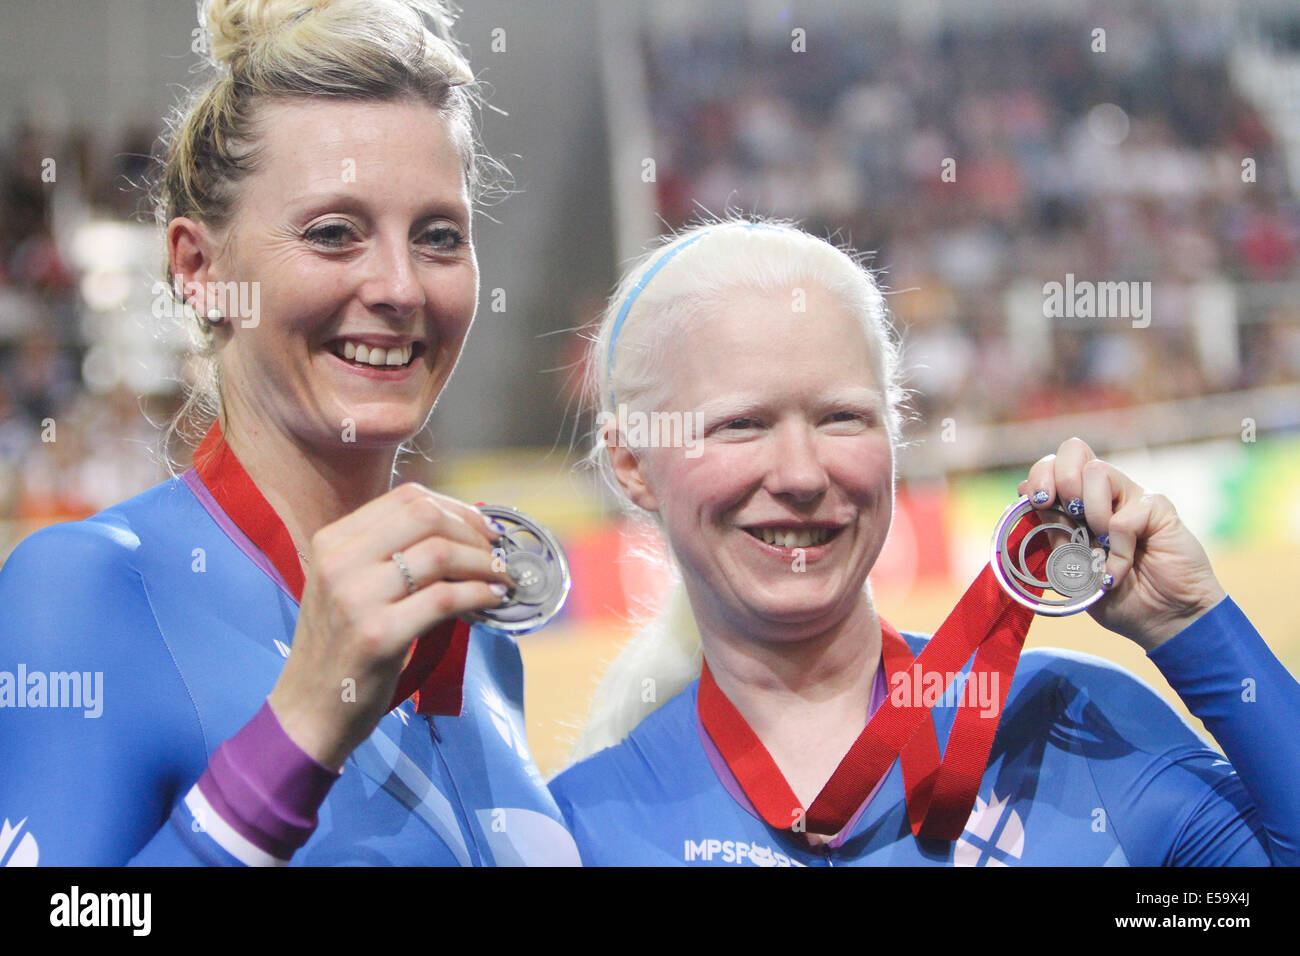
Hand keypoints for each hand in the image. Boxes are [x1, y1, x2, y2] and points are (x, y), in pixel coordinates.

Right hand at [267, 483, 513, 769]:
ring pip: (439, 554)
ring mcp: (356, 598)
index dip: (456, 508)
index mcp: (332, 541)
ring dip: (483, 563)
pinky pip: (445, 598)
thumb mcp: (348, 585)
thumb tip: (460, 529)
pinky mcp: (379, 635)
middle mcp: (339, 562)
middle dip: (473, 532)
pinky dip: (479, 594)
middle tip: (496, 553)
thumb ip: (388, 553)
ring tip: (501, 577)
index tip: (482, 528)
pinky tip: (492, 600)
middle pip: (426, 517)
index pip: (407, 497)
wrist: (307, 710)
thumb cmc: (339, 647)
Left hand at [1018, 437, 1226, 651]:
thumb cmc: (1119, 597)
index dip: (1039, 475)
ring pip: (1097, 471)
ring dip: (1091, 512)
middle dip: (1059, 478)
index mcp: (1078, 504)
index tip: (1037, 501)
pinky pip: (1125, 514)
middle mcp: (1104, 494)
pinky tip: (1120, 569)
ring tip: (1100, 546)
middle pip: (1074, 449)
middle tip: (1068, 514)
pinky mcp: (1157, 508)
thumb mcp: (1072, 570)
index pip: (1052, 465)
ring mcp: (1131, 497)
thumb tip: (1025, 491)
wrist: (1162, 620)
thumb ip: (1053, 534)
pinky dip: (1117, 548)